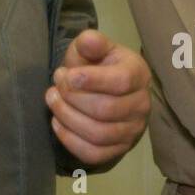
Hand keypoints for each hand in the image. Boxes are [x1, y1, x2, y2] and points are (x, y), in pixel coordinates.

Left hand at [46, 30, 150, 166]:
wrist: (103, 87)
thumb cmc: (97, 65)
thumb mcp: (94, 48)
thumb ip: (91, 42)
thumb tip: (88, 41)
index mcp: (138, 74)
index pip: (120, 82)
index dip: (91, 80)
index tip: (67, 74)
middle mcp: (142, 105)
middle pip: (106, 110)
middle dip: (72, 97)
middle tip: (55, 84)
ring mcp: (133, 131)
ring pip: (98, 134)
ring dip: (67, 117)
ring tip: (52, 100)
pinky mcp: (119, 149)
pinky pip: (94, 154)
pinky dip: (70, 140)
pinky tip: (57, 122)